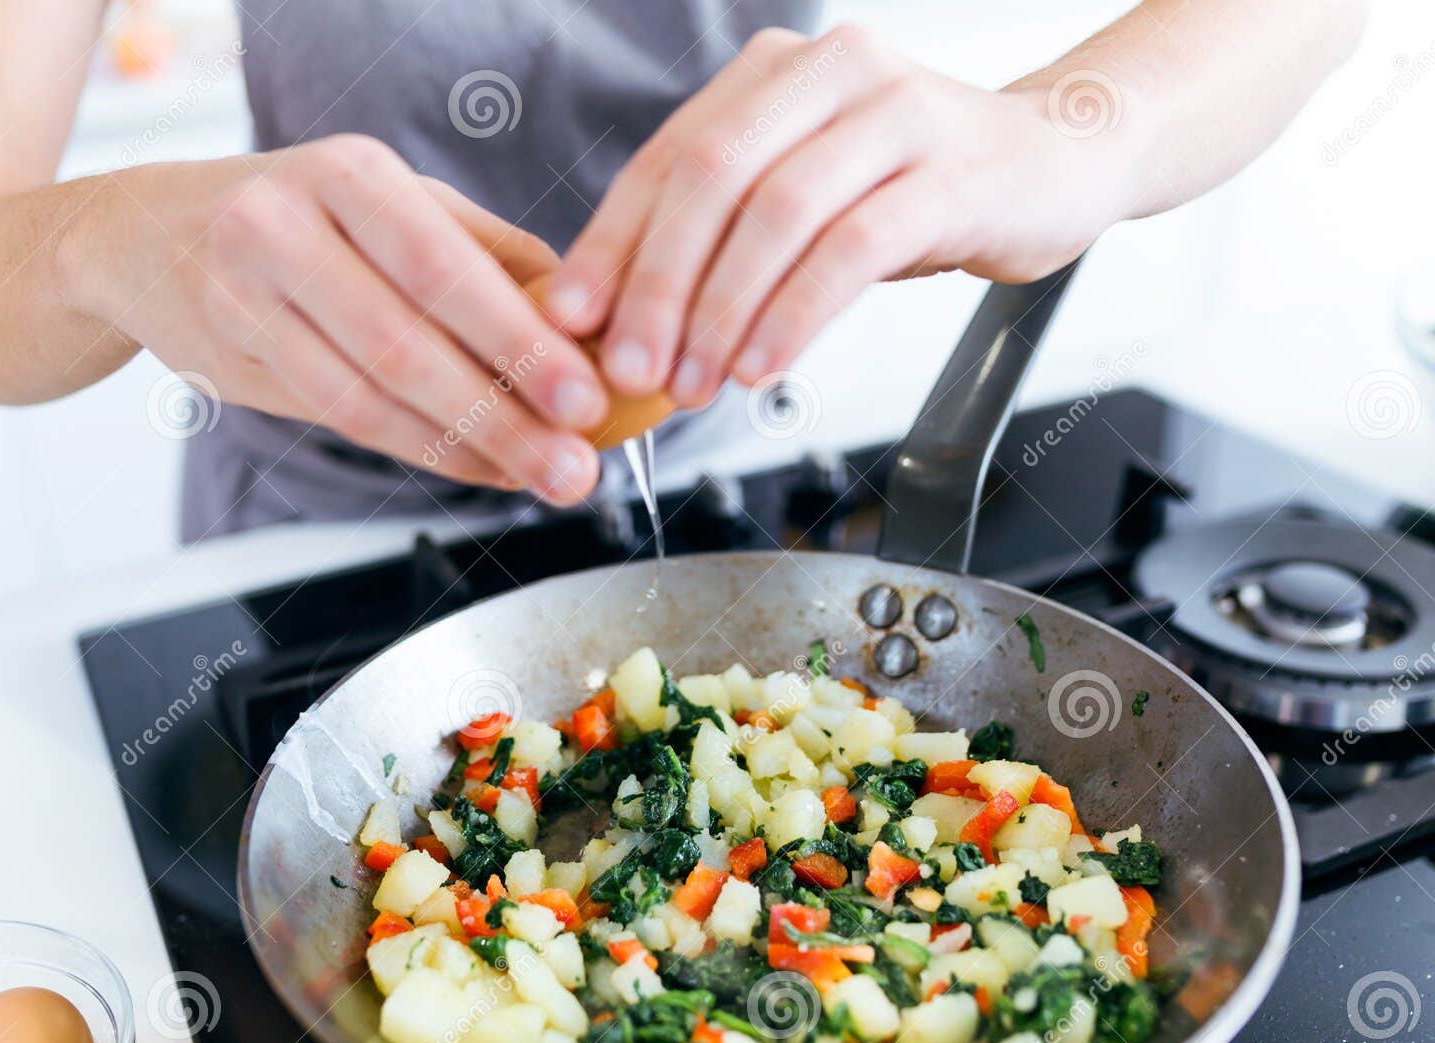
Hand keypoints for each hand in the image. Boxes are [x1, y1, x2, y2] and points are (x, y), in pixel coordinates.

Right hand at [60, 135, 608, 503]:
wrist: (144, 234)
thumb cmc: (300, 212)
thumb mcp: (392, 201)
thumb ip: (488, 252)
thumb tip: (590, 317)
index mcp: (347, 175)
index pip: (442, 268)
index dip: (517, 340)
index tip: (587, 394)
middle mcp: (283, 230)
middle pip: (404, 344)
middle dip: (503, 414)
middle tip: (576, 464)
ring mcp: (244, 302)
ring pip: (367, 398)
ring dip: (467, 449)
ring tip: (544, 478)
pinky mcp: (229, 364)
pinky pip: (342, 421)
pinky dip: (424, 452)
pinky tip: (486, 468)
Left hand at [544, 25, 1128, 408]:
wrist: (1056, 161)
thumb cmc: (915, 187)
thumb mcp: (808, 193)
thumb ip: (725, 234)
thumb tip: (619, 317)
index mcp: (774, 73)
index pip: (668, 158)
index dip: (612, 244)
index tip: (572, 318)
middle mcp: (828, 73)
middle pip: (710, 181)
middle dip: (656, 286)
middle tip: (630, 368)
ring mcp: (894, 115)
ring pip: (776, 216)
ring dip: (721, 313)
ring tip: (693, 383)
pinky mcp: (949, 173)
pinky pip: (849, 250)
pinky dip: (794, 316)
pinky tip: (762, 365)